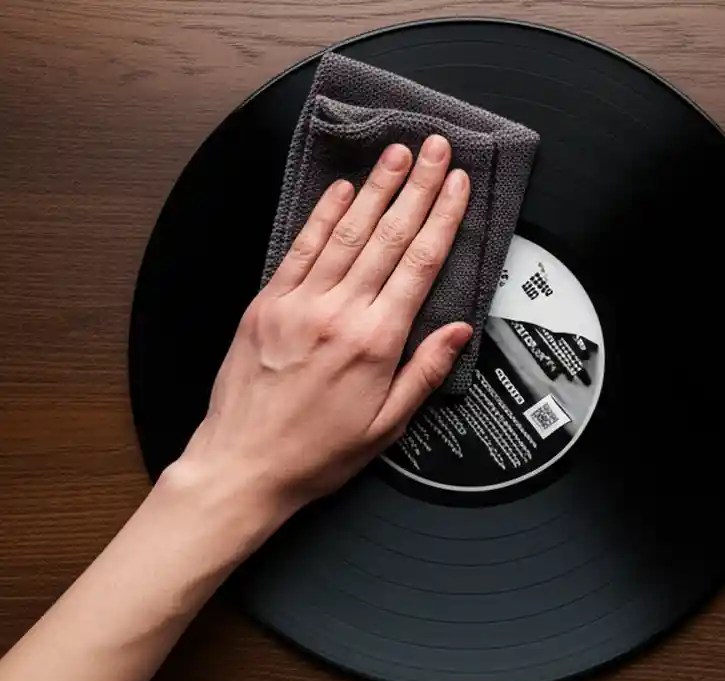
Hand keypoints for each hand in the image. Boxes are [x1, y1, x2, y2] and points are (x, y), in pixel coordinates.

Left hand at [161, 137, 471, 524]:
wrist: (243, 467)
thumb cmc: (316, 454)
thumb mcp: (388, 426)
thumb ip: (425, 372)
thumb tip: (459, 331)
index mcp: (375, 343)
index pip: (420, 264)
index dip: (442, 217)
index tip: (456, 184)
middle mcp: (338, 313)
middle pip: (388, 236)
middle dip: (416, 186)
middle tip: (434, 148)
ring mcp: (298, 304)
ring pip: (346, 232)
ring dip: (375, 188)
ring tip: (396, 154)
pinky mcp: (266, 304)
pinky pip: (299, 249)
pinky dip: (321, 214)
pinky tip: (341, 189)